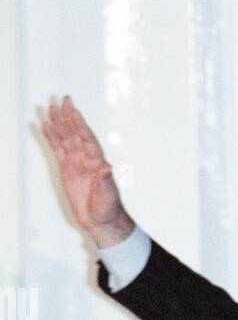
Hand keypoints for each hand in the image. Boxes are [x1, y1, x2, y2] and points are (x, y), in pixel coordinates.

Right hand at [41, 95, 132, 245]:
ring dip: (59, 123)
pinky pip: (57, 149)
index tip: (75, 112)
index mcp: (97, 161)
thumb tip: (106, 168)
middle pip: (76, 133)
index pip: (88, 139)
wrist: (100, 220)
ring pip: (65, 138)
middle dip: (70, 117)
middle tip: (64, 99)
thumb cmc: (108, 208)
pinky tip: (46, 126)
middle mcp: (87, 158)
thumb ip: (106, 181)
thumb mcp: (109, 195)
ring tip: (51, 108)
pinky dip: (52, 138)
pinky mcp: (66, 168)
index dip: (82, 126)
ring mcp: (76, 162)